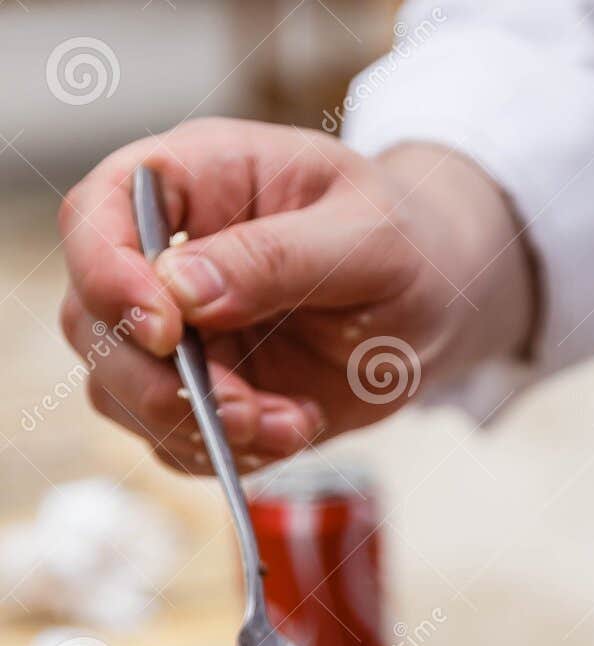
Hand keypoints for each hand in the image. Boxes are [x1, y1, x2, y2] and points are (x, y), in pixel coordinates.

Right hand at [59, 118, 534, 473]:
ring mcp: (178, 334)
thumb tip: (181, 286)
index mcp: (195, 181)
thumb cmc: (408, 245)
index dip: (108, 276)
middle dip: (157, 383)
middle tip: (243, 409)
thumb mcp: (368, 238)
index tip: (165, 331)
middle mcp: (167, 257)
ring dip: (201, 428)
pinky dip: (230, 454)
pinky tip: (295, 428)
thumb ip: (276, 257)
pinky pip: (176, 441)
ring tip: (291, 422)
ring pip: (122, 394)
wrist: (439, 305)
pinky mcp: (203, 394)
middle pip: (91, 321)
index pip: (96, 215)